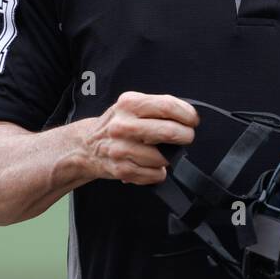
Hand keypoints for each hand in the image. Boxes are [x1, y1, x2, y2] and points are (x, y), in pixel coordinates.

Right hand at [82, 91, 197, 185]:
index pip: (167, 106)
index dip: (187, 114)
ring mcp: (121, 149)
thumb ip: (157, 107)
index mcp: (129, 104)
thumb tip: (187, 117)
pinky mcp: (122, 169)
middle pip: (169, 131)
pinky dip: (159, 172)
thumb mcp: (132, 105)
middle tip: (186, 136)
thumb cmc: (116, 124)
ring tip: (161, 152)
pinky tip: (151, 165)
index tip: (192, 120)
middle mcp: (123, 125)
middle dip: (185, 136)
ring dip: (169, 157)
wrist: (86, 145)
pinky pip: (155, 174)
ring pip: (164, 157)